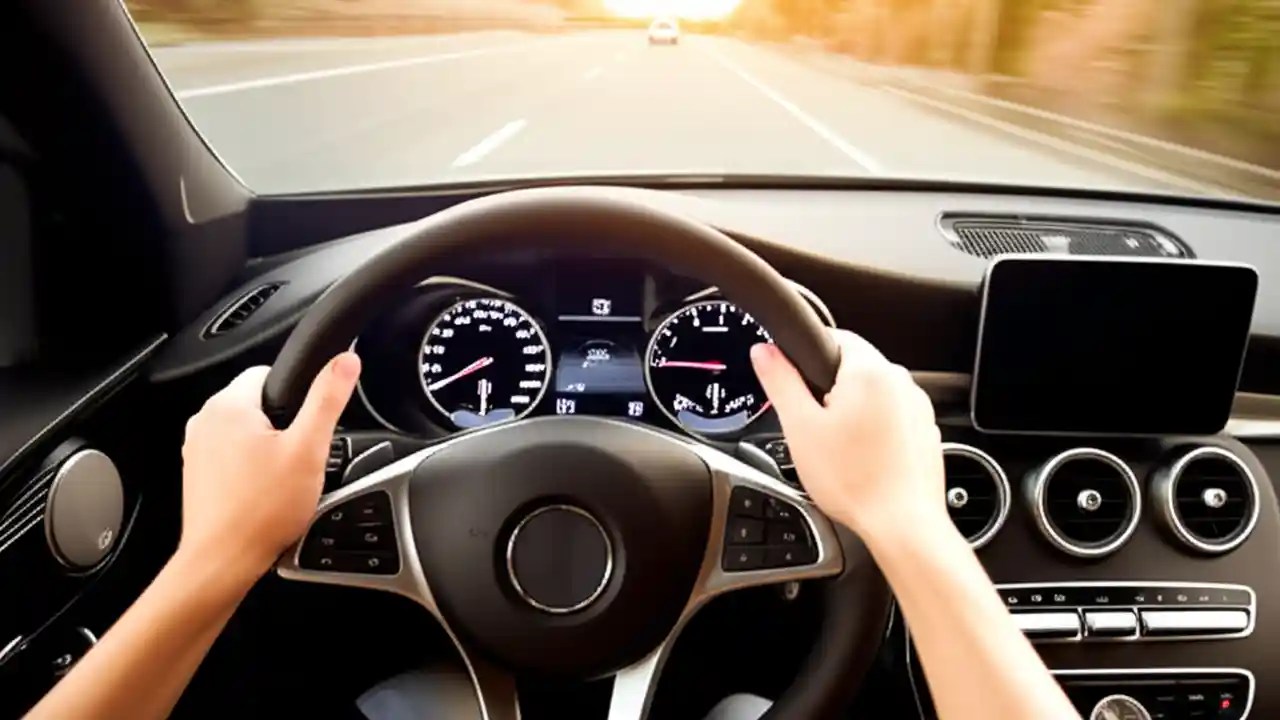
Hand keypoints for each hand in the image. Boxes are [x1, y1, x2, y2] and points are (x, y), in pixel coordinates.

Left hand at [178, 353, 360, 579]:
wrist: (223, 561)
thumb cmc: (261, 511)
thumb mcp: (308, 449)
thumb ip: (328, 398)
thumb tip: (345, 361)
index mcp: (228, 405)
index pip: (268, 372)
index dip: (298, 397)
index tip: (306, 427)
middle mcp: (205, 421)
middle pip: (260, 404)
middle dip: (284, 427)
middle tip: (297, 460)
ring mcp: (197, 448)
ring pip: (247, 432)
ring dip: (268, 449)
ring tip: (280, 480)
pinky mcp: (198, 473)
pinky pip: (233, 456)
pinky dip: (251, 469)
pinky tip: (263, 493)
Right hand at [750, 331, 945, 544]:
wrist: (903, 525)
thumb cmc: (856, 481)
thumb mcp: (800, 428)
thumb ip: (780, 381)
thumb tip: (765, 351)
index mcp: (869, 370)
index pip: (834, 336)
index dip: (808, 358)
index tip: (796, 385)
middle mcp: (901, 381)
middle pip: (853, 368)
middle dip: (829, 392)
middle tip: (815, 428)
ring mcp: (918, 407)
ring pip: (872, 396)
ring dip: (853, 414)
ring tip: (841, 452)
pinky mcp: (926, 431)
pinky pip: (892, 419)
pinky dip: (875, 433)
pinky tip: (863, 462)